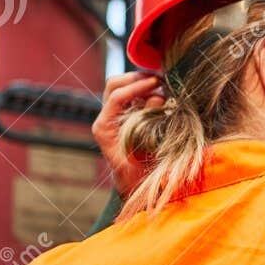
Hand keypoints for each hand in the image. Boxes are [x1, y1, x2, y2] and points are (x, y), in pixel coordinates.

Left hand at [93, 71, 164, 195]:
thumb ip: (150, 124)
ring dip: (139, 81)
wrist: (132, 186)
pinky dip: (143, 89)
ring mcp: (112, 116)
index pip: (117, 97)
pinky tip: (159, 92)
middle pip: (114, 84)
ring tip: (161, 83)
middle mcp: (105, 119)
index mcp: (104, 128)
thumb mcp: (145, 152)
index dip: (137, 86)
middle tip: (159, 79)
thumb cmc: (139, 175)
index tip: (157, 83)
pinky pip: (129, 95)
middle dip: (136, 77)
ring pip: (120, 86)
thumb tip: (157, 98)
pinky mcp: (121, 116)